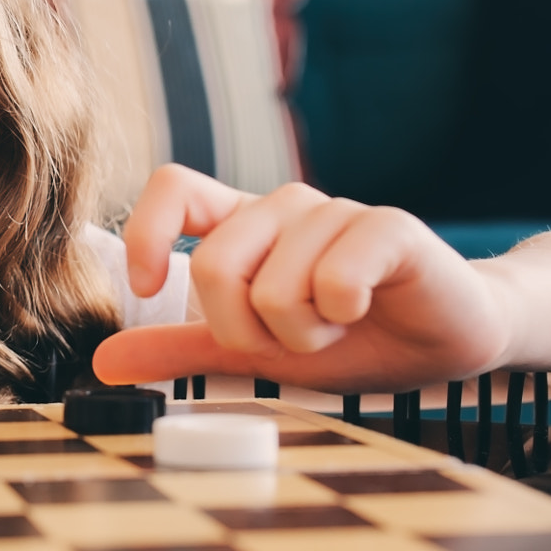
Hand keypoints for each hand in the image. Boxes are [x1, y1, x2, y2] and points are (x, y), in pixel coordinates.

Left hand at [96, 165, 512, 393]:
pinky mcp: (387, 226)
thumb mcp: (255, 352)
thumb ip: (182, 348)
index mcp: (245, 227)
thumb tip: (104, 362)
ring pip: (276, 283)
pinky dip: (342, 310)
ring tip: (339, 325)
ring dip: (304, 331)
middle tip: (291, 337)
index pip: (172, 188)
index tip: (147, 287)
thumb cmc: (352, 340)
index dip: (146, 235)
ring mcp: (335, 212)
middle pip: (215, 263)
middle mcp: (284, 209)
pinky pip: (335, 273)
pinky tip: (365, 309)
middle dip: (245, 329)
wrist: (446, 345)